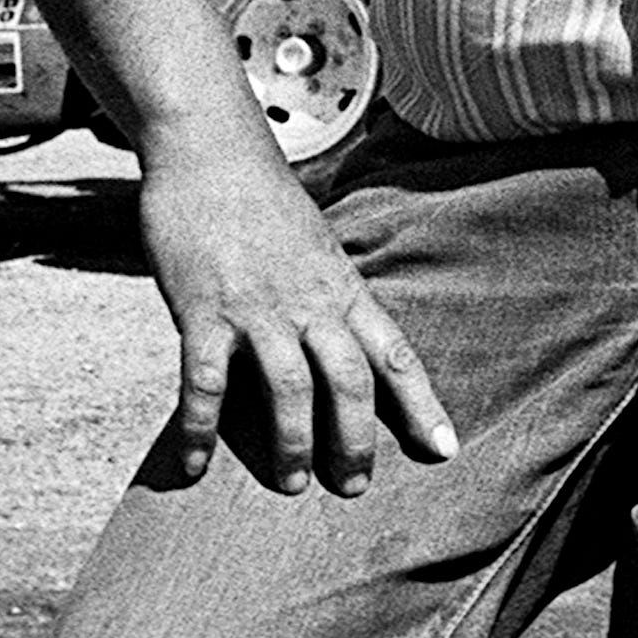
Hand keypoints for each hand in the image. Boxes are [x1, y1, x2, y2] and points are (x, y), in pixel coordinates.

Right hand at [134, 133, 455, 497]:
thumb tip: (344, 340)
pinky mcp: (203, 310)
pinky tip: (193, 465)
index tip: (444, 450)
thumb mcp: (317, 246)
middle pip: (349, 380)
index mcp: (341, 288)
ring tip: (293, 484)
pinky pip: (203, 383)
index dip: (421, 404)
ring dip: (292, 443)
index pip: (394, 354)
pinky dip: (200, 429)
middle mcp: (308, 302)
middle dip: (356, 439)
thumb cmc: (262, 201)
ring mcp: (257, 307)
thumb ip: (329, 295)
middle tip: (355, 486)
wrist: (211, 150)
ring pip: (288, 388)